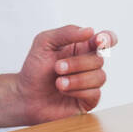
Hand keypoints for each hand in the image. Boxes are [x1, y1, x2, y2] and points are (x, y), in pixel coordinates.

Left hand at [0, 24, 117, 128]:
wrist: (25, 96)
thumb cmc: (35, 69)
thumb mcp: (44, 43)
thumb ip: (66, 33)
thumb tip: (90, 31)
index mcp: (82, 47)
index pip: (105, 39)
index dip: (107, 39)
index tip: (98, 40)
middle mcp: (89, 63)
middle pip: (99, 59)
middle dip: (77, 63)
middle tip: (57, 67)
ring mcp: (90, 82)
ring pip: (100, 77)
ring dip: (77, 79)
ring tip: (58, 83)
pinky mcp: (89, 100)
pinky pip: (95, 93)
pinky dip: (77, 91)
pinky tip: (63, 91)